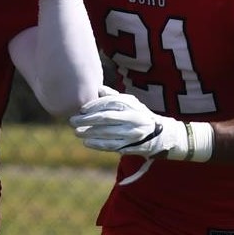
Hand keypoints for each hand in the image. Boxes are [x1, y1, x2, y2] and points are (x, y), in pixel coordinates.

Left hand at [69, 91, 188, 157]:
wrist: (161, 134)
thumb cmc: (139, 115)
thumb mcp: (130, 102)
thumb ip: (113, 96)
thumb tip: (97, 89)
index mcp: (131, 104)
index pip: (109, 103)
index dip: (93, 106)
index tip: (81, 109)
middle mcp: (133, 117)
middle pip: (106, 118)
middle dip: (87, 120)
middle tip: (72, 121)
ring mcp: (132, 133)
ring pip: (107, 133)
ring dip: (89, 133)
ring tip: (76, 132)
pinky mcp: (131, 146)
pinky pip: (111, 146)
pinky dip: (97, 144)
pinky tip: (86, 142)